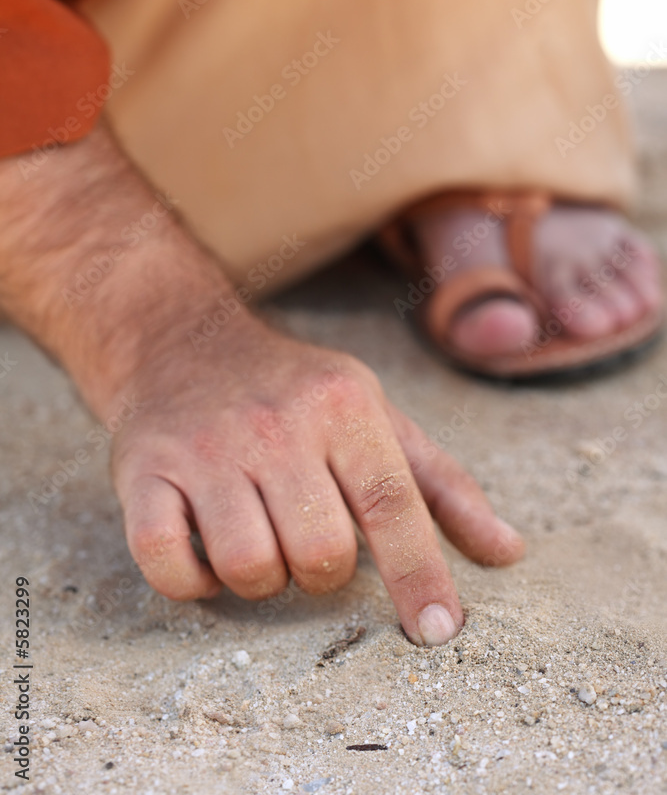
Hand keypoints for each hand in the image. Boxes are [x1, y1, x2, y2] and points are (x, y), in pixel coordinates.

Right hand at [111, 311, 523, 645]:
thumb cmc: (295, 392)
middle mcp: (277, 424)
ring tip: (257, 535)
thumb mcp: (375, 415)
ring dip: (259, 577)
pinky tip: (204, 550)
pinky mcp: (144, 470)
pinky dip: (191, 580)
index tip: (439, 632)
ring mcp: (206, 447)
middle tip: (305, 537)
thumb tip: (508, 552)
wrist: (180, 344)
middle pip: (321, 552)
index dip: (422, 575)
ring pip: (249, 567)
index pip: (394, 504)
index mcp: (344, 407)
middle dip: (322, 571)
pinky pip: (168, 563)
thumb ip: (441, 484)